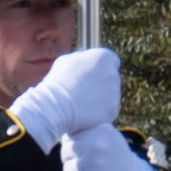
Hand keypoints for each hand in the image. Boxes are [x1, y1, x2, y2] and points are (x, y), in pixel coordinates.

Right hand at [5, 46, 120, 148]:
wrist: (55, 106)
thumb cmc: (58, 81)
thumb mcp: (66, 61)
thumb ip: (81, 59)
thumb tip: (85, 60)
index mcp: (104, 57)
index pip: (111, 61)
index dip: (100, 68)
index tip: (90, 75)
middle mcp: (113, 73)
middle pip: (110, 79)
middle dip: (100, 84)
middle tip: (82, 91)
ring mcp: (115, 93)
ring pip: (110, 96)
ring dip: (99, 99)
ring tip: (79, 103)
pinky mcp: (113, 110)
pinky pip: (107, 110)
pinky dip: (98, 113)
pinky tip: (83, 112)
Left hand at [61, 124, 167, 170]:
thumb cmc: (117, 160)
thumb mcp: (108, 138)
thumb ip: (87, 132)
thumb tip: (62, 131)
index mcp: (100, 129)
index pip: (70, 135)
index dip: (74, 147)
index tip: (85, 154)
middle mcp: (97, 143)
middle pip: (66, 151)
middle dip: (72, 161)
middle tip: (87, 168)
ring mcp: (94, 162)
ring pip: (67, 169)